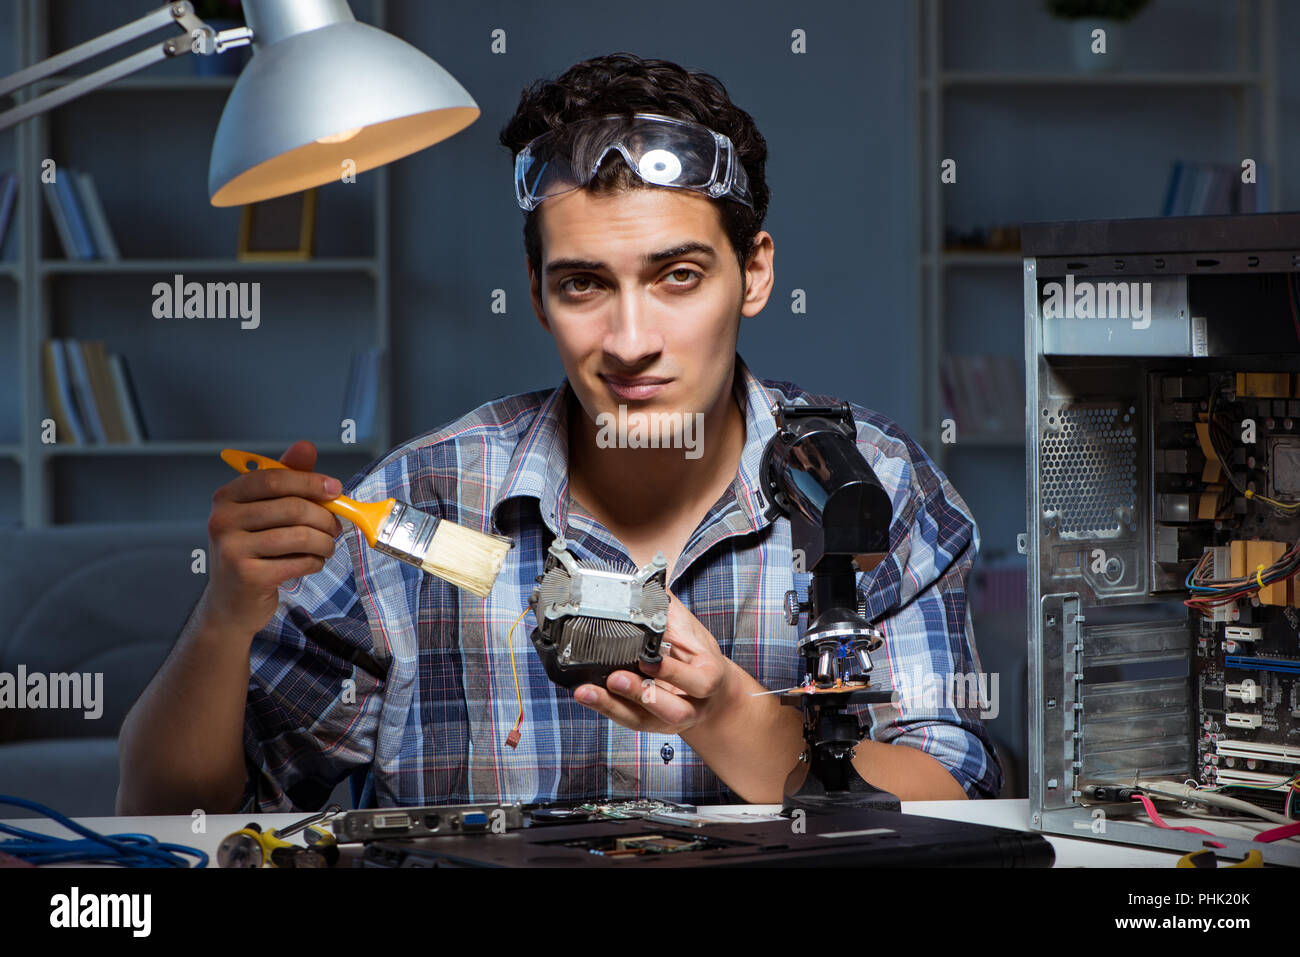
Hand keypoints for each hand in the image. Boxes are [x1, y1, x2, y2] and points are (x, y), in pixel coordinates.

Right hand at [205, 440, 343, 637]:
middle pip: (292, 508)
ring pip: (300, 536)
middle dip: (324, 517)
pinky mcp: (247, 576)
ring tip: (326, 547)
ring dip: (324, 542)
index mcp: (227, 497)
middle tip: (336, 527)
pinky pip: (299, 562)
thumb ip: (287, 479)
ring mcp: (232, 549)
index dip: (310, 482)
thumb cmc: (253, 551)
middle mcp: (223, 520)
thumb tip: (306, 447)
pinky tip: (311, 563)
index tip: (335, 489)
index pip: (275, 480)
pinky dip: (315, 562)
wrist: (231, 604)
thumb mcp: (265, 512)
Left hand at [573, 588, 734, 734]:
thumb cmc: (699, 657)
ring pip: (645, 720)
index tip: (647, 659)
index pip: (696, 681)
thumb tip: (647, 580)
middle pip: (671, 709)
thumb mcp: (692, 631)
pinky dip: (605, 708)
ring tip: (588, 691)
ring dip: (615, 705)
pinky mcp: (650, 724)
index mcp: (709, 679)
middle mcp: (692, 705)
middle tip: (615, 677)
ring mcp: (670, 719)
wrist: (712, 694)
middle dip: (641, 694)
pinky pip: (627, 720)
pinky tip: (586, 695)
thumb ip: (668, 610)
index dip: (672, 672)